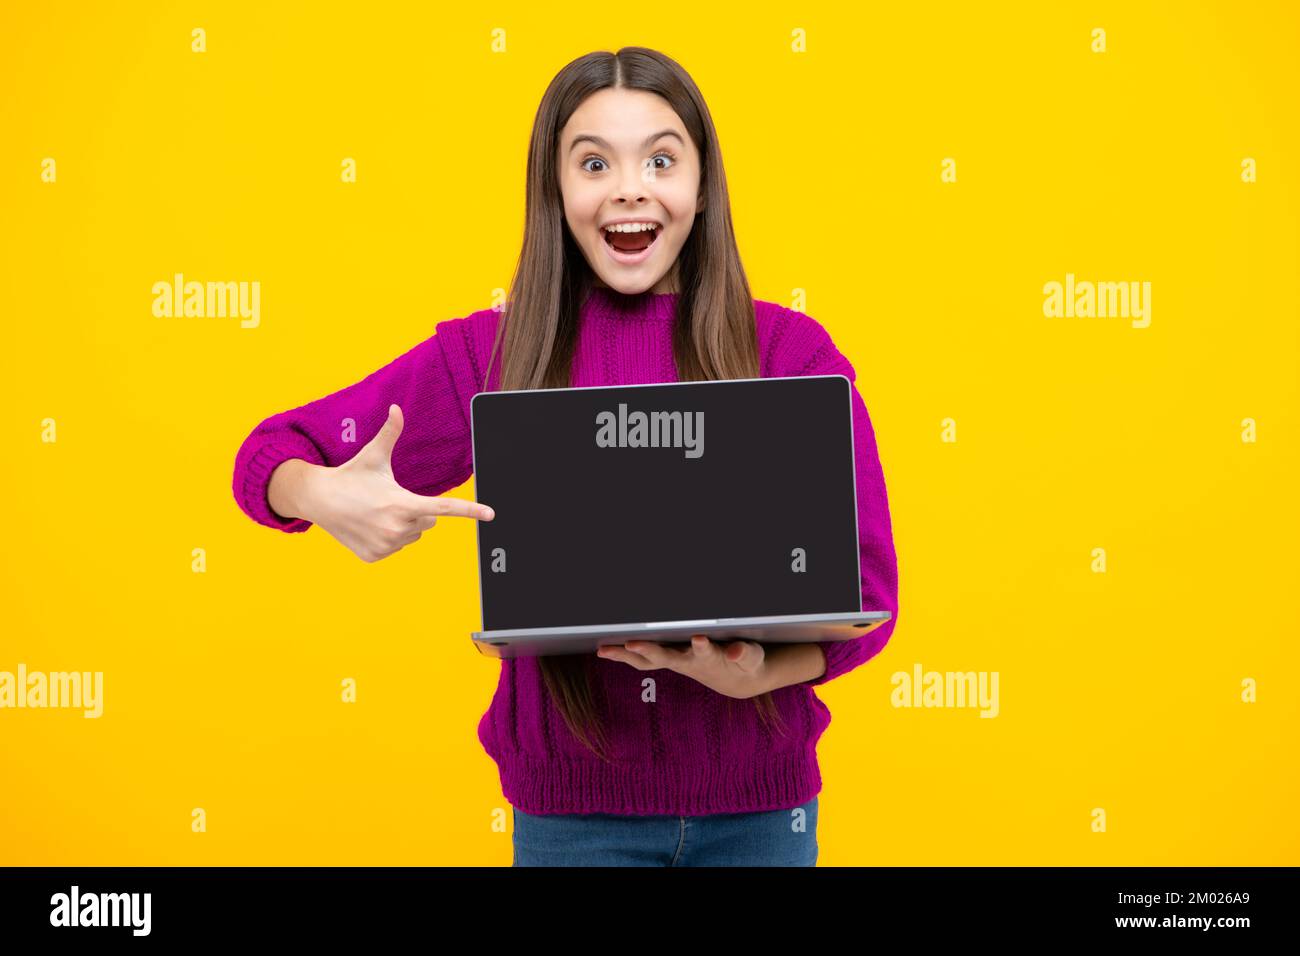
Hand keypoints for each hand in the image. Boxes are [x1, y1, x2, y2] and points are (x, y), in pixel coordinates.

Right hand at [297, 403, 494, 562]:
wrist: (318, 500)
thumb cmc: (351, 475)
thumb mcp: (373, 455)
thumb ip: (390, 433)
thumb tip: (396, 408)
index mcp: (403, 504)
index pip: (445, 508)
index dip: (470, 510)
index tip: (491, 514)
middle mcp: (397, 528)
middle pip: (429, 521)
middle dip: (417, 511)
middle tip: (391, 500)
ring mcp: (386, 545)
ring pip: (414, 535)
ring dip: (403, 525)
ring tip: (377, 513)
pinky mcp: (375, 557)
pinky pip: (396, 547)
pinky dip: (387, 538)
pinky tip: (369, 526)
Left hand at [596, 634, 770, 698]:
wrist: (736, 679)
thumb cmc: (745, 663)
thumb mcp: (752, 657)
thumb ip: (745, 653)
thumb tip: (736, 651)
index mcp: (712, 659)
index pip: (707, 652)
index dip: (702, 647)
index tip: (698, 639)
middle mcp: (689, 662)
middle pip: (666, 658)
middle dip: (649, 651)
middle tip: (631, 644)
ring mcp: (677, 661)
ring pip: (648, 661)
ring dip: (626, 657)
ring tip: (604, 650)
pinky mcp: (669, 658)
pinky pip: (643, 658)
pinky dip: (625, 655)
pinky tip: (606, 650)